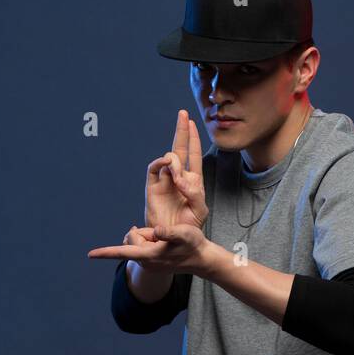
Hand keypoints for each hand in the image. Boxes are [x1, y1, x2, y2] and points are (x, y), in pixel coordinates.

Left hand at [87, 223, 213, 275]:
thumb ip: (168, 232)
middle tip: (163, 236)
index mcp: (148, 255)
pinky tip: (166, 244)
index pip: (122, 252)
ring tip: (167, 241)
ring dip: (149, 237)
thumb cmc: (193, 244)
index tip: (90, 255)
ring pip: (138, 242)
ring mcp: (148, 264)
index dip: (105, 252)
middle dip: (143, 233)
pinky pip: (144, 247)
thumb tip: (156, 231)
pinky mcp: (152, 263)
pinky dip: (152, 241)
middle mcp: (145, 262)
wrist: (202, 259)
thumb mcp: (183, 234)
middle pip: (132, 240)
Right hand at [145, 109, 208, 230]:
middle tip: (183, 113)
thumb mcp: (200, 211)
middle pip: (180, 148)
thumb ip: (195, 192)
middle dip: (181, 130)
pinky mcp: (153, 186)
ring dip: (176, 160)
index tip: (192, 122)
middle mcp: (178, 177)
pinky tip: (169, 165)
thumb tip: (182, 177)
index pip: (193, 155)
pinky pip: (155, 167)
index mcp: (192, 181)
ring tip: (178, 176)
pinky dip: (162, 162)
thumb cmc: (187, 228)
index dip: (193, 139)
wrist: (171, 241)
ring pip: (169, 157)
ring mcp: (165, 180)